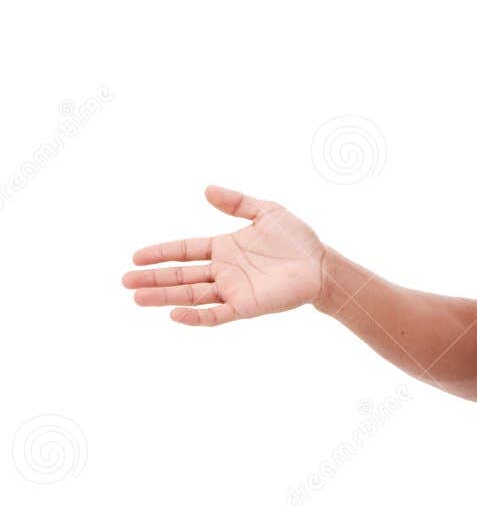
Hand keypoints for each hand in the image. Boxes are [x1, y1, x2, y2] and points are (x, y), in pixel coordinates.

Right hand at [123, 186, 327, 325]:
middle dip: (153, 279)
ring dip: (165, 298)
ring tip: (137, 298)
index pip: (184, 251)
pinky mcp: (246, 306)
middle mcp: (223, 271)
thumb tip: (206, 189)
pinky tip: (175, 315)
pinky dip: (196, 316)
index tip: (136, 257)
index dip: (161, 253)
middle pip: (181, 276)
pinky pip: (216, 314)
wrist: (322, 265)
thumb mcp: (267, 211)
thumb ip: (237, 202)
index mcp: (223, 248)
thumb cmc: (297, 239)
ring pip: (191, 295)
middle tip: (125, 281)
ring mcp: (233, 290)